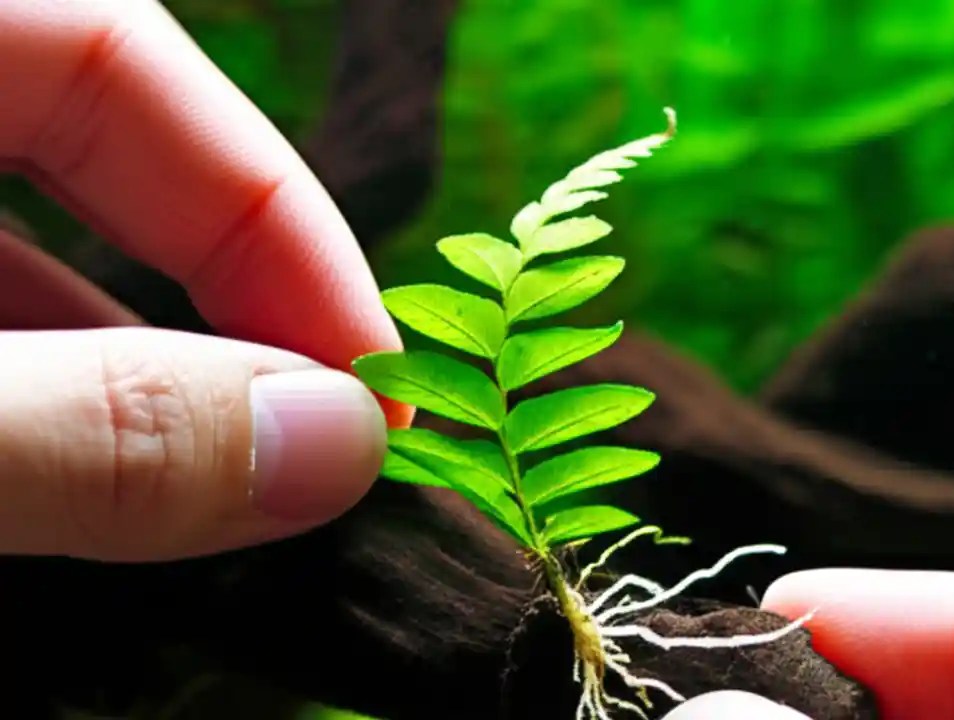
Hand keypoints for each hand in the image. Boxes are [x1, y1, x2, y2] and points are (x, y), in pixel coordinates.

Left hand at [0, 2, 409, 560]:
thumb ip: (89, 421)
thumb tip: (334, 446)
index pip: (120, 59)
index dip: (274, 215)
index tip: (377, 384)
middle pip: (78, 155)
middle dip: (214, 305)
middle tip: (316, 449)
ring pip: (2, 261)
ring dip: (119, 379)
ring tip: (215, 496)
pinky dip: (29, 412)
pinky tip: (74, 490)